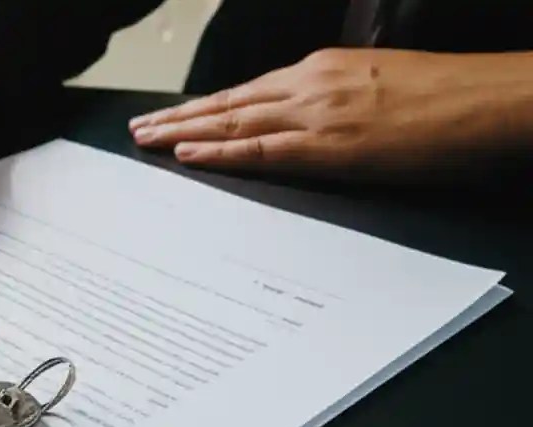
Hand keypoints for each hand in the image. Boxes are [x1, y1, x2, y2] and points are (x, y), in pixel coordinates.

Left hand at [129, 49, 529, 181]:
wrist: (488, 101)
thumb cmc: (446, 97)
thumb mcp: (378, 86)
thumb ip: (336, 101)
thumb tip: (312, 122)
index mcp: (322, 71)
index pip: (248, 92)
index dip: (206, 107)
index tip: (176, 116)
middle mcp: (310, 86)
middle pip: (228, 103)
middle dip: (179, 117)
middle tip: (140, 129)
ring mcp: (316, 114)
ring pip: (231, 122)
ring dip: (182, 133)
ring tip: (147, 142)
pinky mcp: (328, 145)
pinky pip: (259, 150)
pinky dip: (218, 151)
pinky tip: (186, 153)